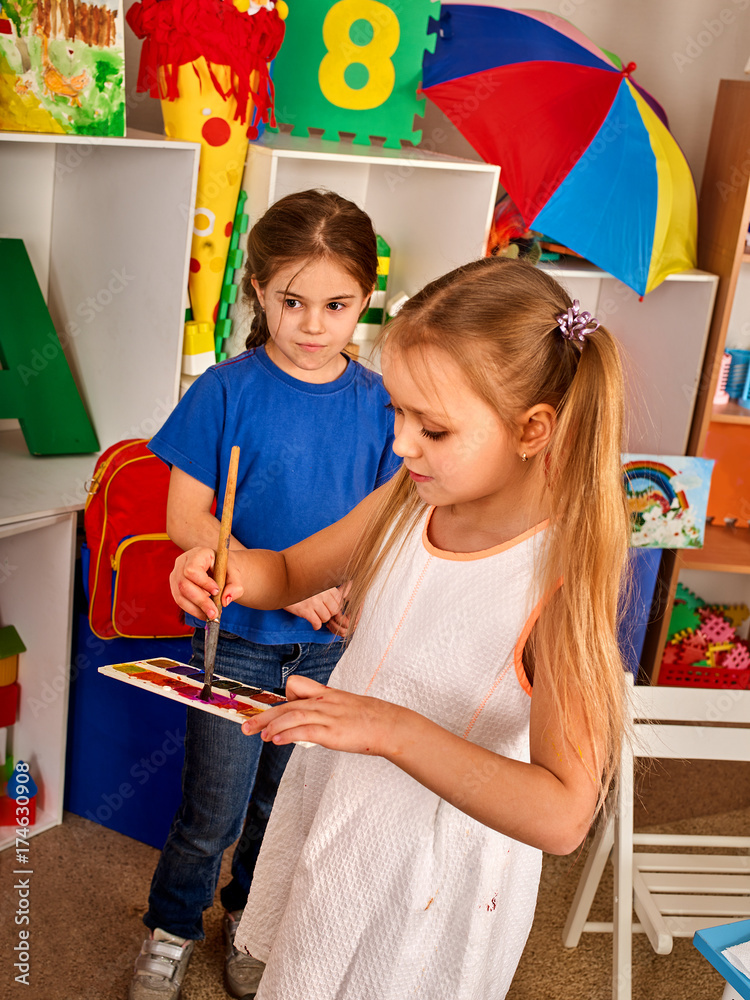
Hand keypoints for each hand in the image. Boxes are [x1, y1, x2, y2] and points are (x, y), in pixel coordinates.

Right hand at [170, 547, 244, 619]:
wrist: (219, 568)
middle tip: (214, 613)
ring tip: (211, 615)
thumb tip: (226, 601)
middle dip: (200, 601)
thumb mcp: (234, 573)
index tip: (217, 592)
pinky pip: (180, 601)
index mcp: (197, 553)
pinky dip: (193, 610)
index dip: (203, 583)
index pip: (192, 569)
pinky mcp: (175, 586)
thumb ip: (235, 585)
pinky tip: (204, 613)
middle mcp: (182, 562)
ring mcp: (176, 575)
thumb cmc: (225, 568)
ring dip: (196, 609)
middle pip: (184, 584)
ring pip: (180, 595)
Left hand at [241, 675, 403, 754]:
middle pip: (287, 704)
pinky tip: (277, 740)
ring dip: (273, 725)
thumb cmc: (368, 717)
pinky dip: (289, 734)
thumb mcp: (343, 705)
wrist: (389, 724)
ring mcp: (328, 716)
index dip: (281, 698)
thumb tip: (308, 722)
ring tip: (259, 735)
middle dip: (264, 716)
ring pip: (293, 715)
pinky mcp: (333, 732)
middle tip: (246, 726)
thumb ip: (324, 709)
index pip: (296, 687)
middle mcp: (323, 702)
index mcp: (326, 694)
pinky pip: (306, 730)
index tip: (269, 712)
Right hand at [284, 586, 343, 630]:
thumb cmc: (297, 585)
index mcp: (324, 585)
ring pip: (326, 617)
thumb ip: (325, 589)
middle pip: (334, 610)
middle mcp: (321, 593)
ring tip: (316, 617)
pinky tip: (313, 624)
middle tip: (322, 613)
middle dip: (329, 614)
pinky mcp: (305, 610)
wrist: (280, 586)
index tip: (329, 607)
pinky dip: (316, 625)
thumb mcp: (313, 582)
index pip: (339, 599)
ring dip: (322, 619)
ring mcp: (313, 602)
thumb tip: (336, 598)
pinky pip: (317, 623)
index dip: (335, 606)